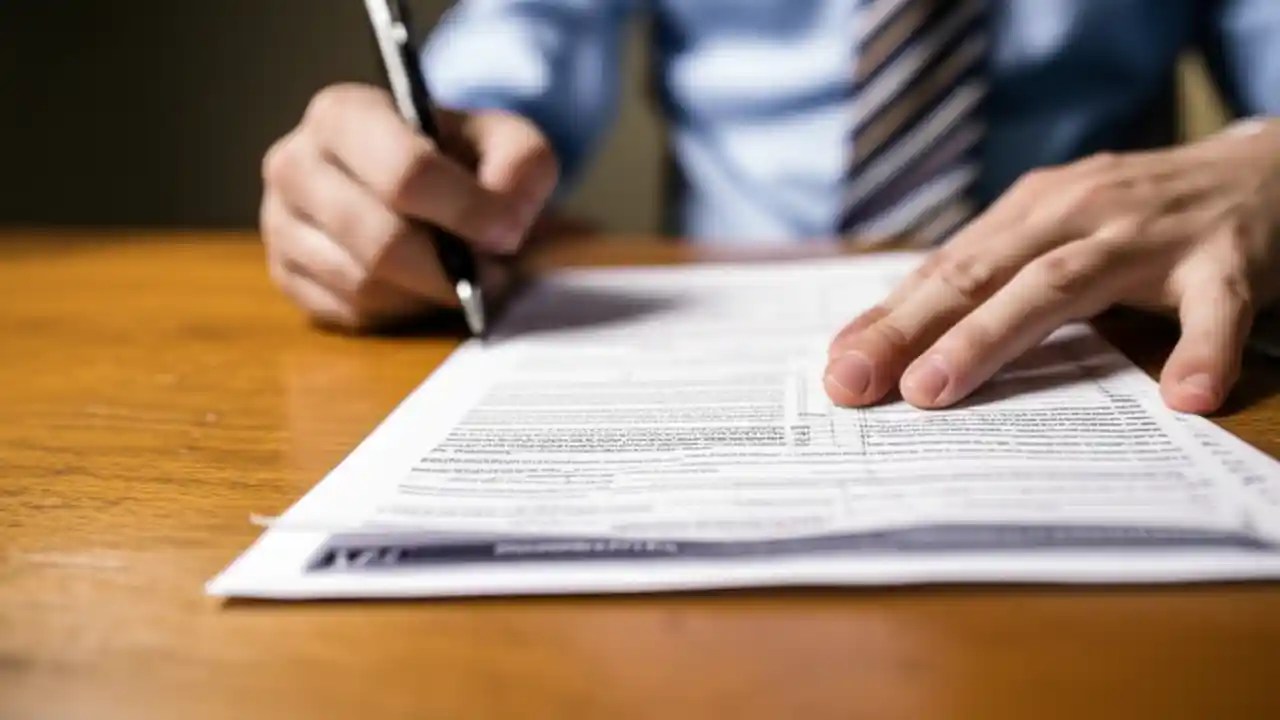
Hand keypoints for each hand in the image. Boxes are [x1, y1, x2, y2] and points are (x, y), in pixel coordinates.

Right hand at [260, 84, 557, 329]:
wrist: (424, 185)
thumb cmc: (463, 161)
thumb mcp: (509, 145)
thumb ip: (521, 168)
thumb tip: (503, 224)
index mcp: (343, 114)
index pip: (405, 174)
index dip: (466, 213)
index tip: (507, 233)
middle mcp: (294, 165)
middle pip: (380, 241)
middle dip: (448, 268)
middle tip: (491, 274)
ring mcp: (280, 225)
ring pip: (364, 285)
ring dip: (427, 292)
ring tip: (459, 274)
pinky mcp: (286, 277)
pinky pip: (351, 314)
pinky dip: (400, 310)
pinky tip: (420, 286)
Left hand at [826, 120, 1279, 414]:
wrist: (1261, 168)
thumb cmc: (1134, 216)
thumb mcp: (1054, 231)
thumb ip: (990, 277)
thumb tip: (896, 333)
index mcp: (1029, 211)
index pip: (944, 270)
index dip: (886, 319)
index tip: (837, 366)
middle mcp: (1075, 212)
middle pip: (977, 275)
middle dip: (906, 331)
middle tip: (854, 384)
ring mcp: (1149, 235)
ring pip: (1057, 285)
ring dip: (990, 337)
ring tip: (936, 389)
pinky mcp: (1226, 261)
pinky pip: (1213, 309)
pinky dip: (1199, 350)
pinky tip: (1183, 396)